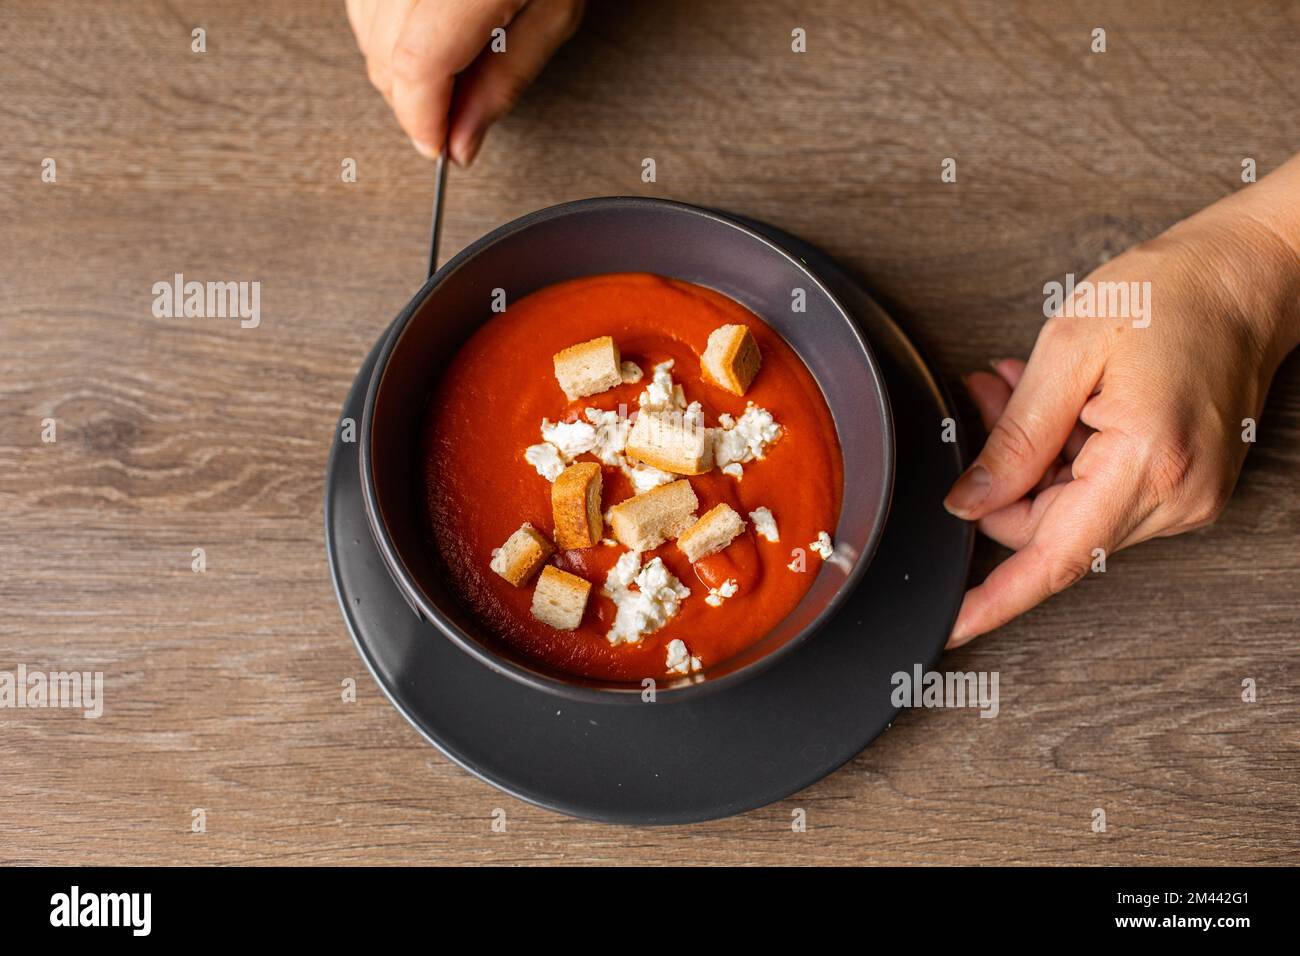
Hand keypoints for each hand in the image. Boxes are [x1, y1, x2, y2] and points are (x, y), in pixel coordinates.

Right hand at [346, 0, 584, 163]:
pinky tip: (428, 26)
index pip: (415, 67)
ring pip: (365, 33)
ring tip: (454, 58)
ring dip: (401, 66)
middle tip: (457, 113)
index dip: (423, 121)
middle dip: (417, 102)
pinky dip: (389, 28)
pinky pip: (362, 4)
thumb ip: (505, 80)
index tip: (440, 147)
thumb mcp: (553, 13)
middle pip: (383, 56)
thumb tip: (463, 139)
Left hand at [945, 156, 1299, 646]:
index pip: (1053, 558)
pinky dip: (1067, 459)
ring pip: (1069, 514)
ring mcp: (1188, 499)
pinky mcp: (1187, 490)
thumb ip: (1013, 439)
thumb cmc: (1167, 297)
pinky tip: (1062, 408)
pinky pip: (1101, 497)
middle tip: (988, 395)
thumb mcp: (1067, 353)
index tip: (953, 624)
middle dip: (1002, 477)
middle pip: (1050, 530)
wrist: (1245, 280)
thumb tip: (969, 503)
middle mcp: (1176, 497)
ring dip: (1033, 461)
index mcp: (1147, 462)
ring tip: (1025, 387)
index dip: (996, 599)